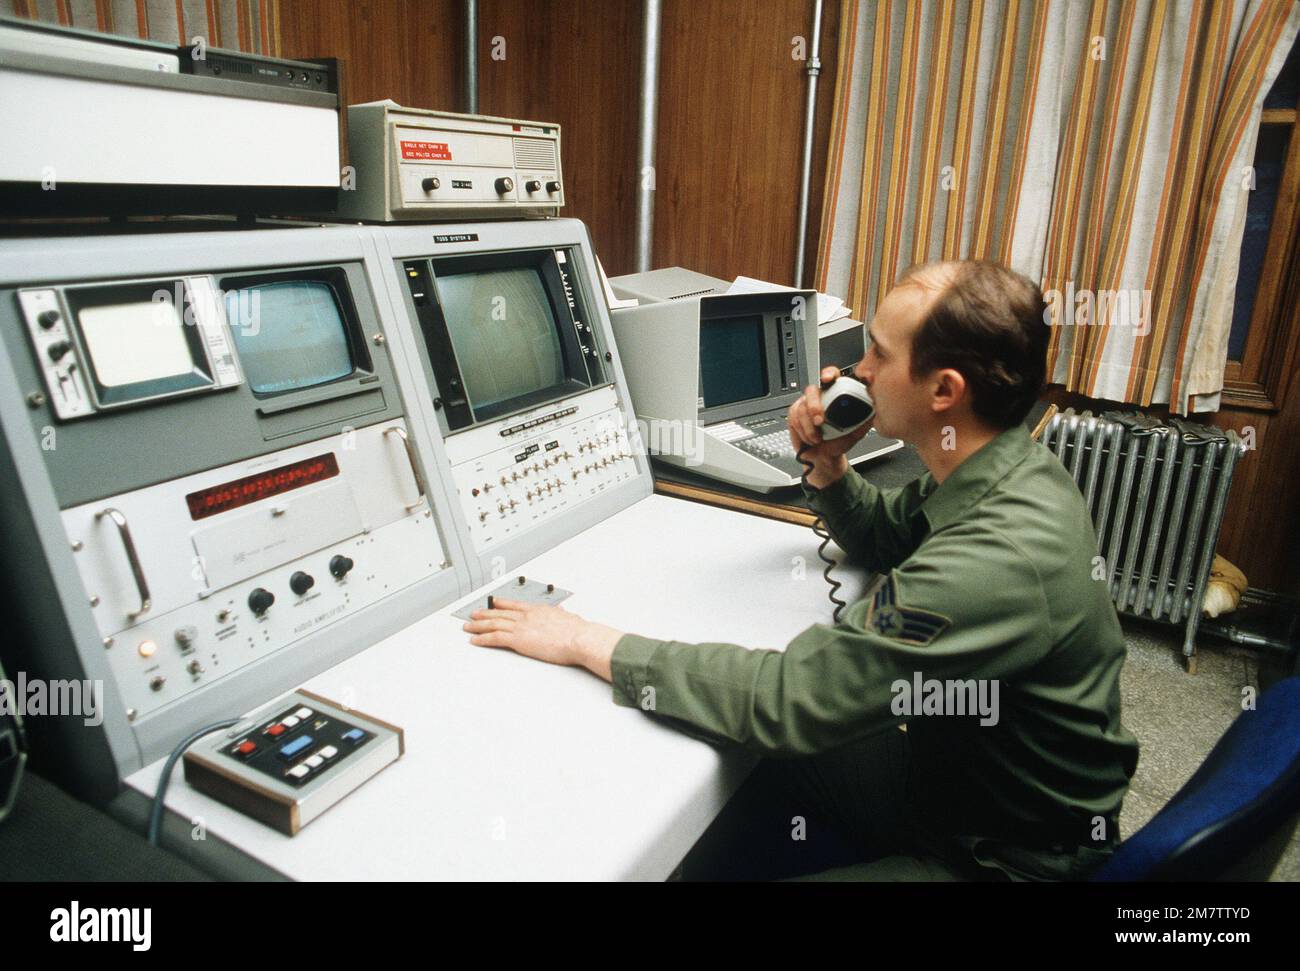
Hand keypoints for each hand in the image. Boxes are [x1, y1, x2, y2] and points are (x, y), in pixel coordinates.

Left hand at [463, 598, 622, 681]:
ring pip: (493, 624)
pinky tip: (475, 640)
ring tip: (468, 626)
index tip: (493, 603)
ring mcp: (521, 627)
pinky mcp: (518, 640)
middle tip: (473, 614)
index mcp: (538, 610)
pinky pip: (494, 638)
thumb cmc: (578, 631)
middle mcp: (527, 616)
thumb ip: (563, 615)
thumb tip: (564, 612)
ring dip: (478, 625)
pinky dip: (482, 639)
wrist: (579, 638)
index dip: (501, 604)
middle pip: (499, 613)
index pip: (514, 605)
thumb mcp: (570, 618)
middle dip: (484, 614)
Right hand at [788, 366, 871, 488]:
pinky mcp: (794, 415)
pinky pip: (794, 418)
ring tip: (818, 438)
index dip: (829, 374)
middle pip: (811, 391)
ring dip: (810, 427)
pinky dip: (803, 431)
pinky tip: (810, 438)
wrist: (824, 458)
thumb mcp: (856, 433)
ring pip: (802, 407)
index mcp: (835, 396)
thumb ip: (865, 420)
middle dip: (814, 406)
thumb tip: (875, 410)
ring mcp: (805, 405)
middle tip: (820, 421)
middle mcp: (819, 398)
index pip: (832, 376)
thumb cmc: (838, 443)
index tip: (829, 379)